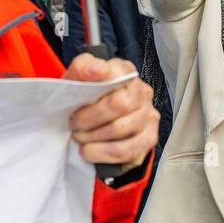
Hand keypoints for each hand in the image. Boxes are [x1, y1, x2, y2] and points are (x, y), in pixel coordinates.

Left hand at [65, 54, 157, 171]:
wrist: (91, 125)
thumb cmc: (85, 100)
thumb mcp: (77, 81)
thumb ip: (82, 69)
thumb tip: (96, 69)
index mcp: (125, 72)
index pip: (117, 74)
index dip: (96, 87)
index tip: (77, 98)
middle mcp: (142, 92)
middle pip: (119, 104)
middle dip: (89, 118)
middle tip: (74, 124)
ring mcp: (148, 116)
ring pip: (121, 129)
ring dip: (93, 137)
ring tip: (80, 137)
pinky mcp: (148, 139)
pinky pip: (126, 150)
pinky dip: (102, 153)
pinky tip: (90, 150)